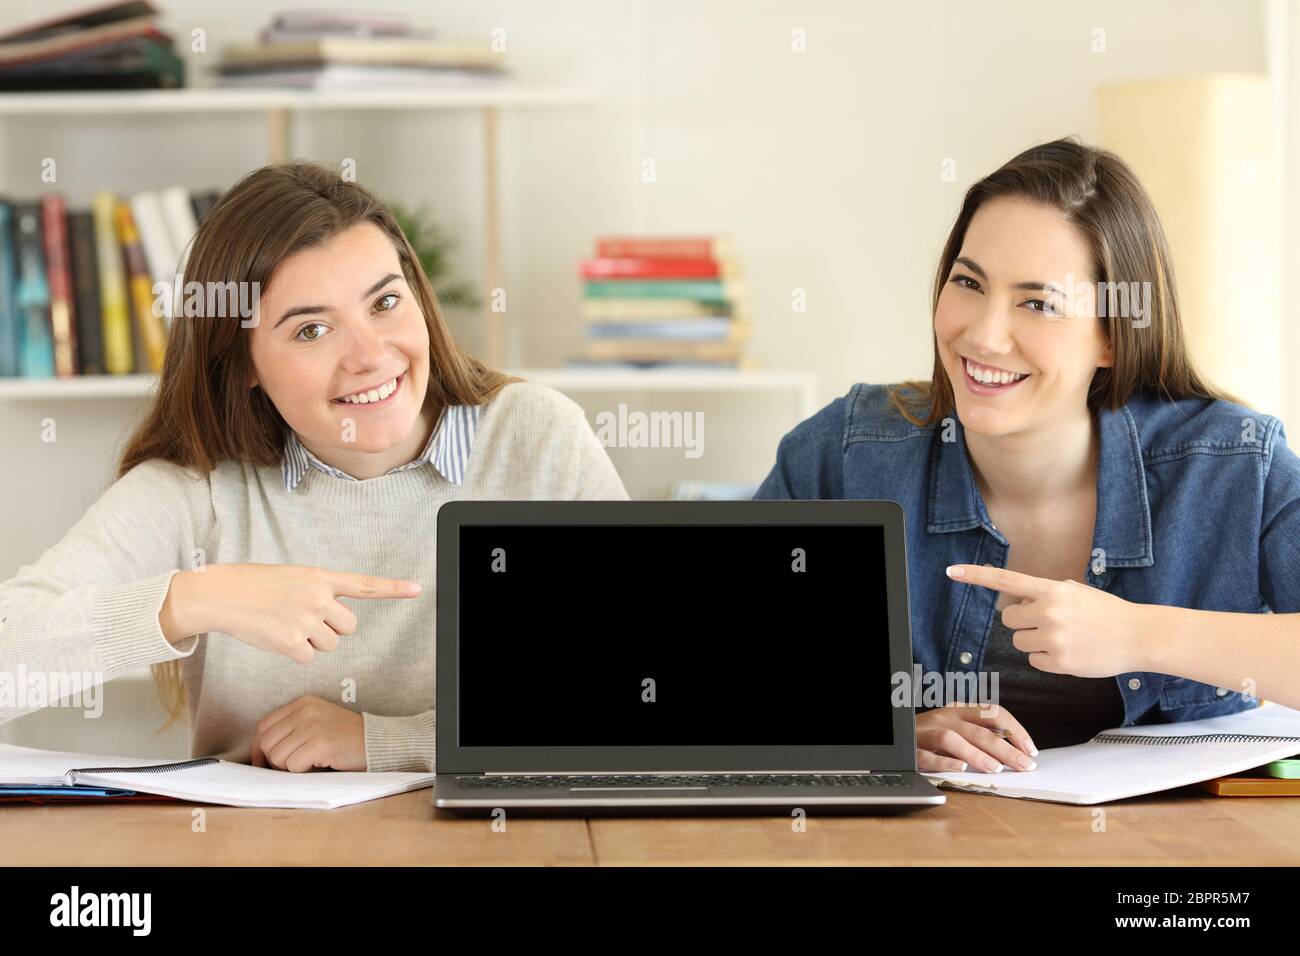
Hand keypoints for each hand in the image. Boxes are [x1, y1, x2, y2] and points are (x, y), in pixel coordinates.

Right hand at [161, 563, 420, 663]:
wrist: (223, 595)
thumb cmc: (257, 585)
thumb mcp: (294, 578)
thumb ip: (320, 591)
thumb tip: (338, 615)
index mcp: (320, 577)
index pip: (364, 585)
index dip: (393, 589)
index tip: (418, 589)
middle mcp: (318, 598)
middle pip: (349, 627)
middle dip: (333, 628)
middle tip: (307, 619)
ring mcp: (306, 621)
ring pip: (330, 644)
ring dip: (313, 641)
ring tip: (287, 624)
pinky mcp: (292, 644)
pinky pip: (309, 657)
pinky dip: (296, 653)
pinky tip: (278, 636)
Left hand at [250, 695, 365, 771]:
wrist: (376, 742)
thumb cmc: (344, 738)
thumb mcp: (316, 722)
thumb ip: (290, 729)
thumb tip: (259, 755)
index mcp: (302, 703)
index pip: (263, 726)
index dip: (259, 748)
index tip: (263, 763)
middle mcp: (305, 711)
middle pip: (267, 743)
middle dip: (275, 761)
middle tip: (294, 765)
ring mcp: (312, 726)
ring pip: (277, 757)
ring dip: (290, 767)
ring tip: (310, 762)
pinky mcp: (320, 744)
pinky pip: (293, 766)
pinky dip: (303, 772)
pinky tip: (319, 764)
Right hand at [916, 703, 1037, 772]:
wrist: (895, 732)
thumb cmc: (931, 734)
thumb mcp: (956, 726)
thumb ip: (979, 734)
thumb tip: (1015, 751)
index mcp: (958, 709)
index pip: (993, 712)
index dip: (1015, 730)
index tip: (1031, 750)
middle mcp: (944, 717)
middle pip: (979, 730)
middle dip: (1006, 749)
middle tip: (1024, 765)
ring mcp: (926, 732)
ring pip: (953, 739)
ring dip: (977, 755)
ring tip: (995, 769)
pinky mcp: (913, 749)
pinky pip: (928, 755)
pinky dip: (945, 762)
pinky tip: (960, 770)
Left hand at [946, 564, 1151, 677]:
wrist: (1138, 636)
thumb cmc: (1106, 612)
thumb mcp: (1076, 592)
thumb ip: (1047, 593)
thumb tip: (1022, 604)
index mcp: (1053, 590)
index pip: (1006, 580)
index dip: (976, 576)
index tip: (951, 571)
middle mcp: (1049, 612)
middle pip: (1008, 619)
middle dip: (1023, 621)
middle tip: (1049, 622)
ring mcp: (1053, 639)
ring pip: (1019, 641)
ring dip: (1034, 640)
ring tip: (1063, 637)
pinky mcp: (1059, 663)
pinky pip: (1034, 660)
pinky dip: (1046, 658)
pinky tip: (1070, 652)